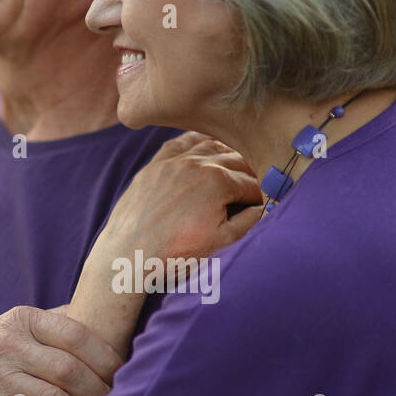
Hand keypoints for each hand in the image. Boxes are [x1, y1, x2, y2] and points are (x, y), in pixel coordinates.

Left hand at [97, 131, 262, 262]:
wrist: (130, 253)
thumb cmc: (176, 251)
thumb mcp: (221, 241)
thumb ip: (248, 221)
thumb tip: (263, 209)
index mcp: (218, 181)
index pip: (252, 185)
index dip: (261, 197)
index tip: (265, 205)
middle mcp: (197, 163)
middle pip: (235, 161)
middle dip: (249, 174)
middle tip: (255, 188)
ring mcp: (173, 161)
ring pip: (209, 147)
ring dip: (227, 155)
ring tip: (236, 168)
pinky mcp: (154, 165)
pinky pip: (179, 144)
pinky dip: (195, 141)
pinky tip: (205, 144)